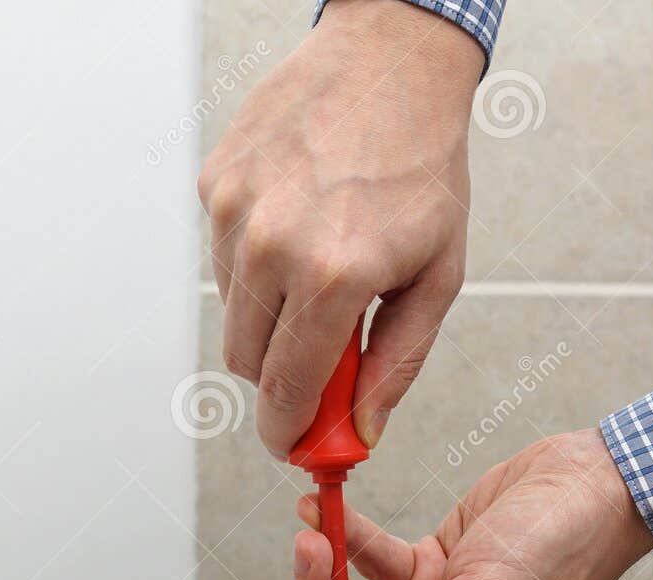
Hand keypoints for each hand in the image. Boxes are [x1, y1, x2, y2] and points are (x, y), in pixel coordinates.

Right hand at [198, 0, 481, 457]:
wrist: (390, 63)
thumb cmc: (421, 165)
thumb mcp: (437, 274)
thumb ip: (397, 363)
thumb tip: (360, 430)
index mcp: (333, 276)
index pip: (284, 390)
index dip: (286, 430)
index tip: (291, 442)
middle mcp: (273, 246)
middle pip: (245, 362)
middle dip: (278, 374)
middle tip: (319, 357)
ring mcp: (235, 213)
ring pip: (230, 313)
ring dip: (267, 315)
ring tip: (317, 268)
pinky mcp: (214, 186)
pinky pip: (221, 260)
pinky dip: (253, 263)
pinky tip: (295, 224)